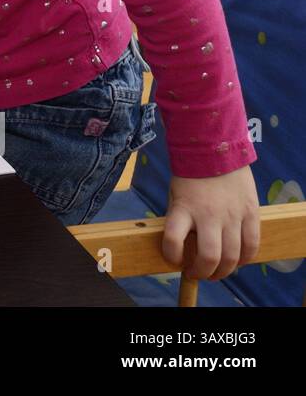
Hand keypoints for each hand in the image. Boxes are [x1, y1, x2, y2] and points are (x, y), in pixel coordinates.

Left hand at [163, 165, 259, 279]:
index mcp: (183, 208)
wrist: (216, 150)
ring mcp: (232, 215)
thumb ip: (180, 219)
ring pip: (232, 256)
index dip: (171, 255)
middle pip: (209, 256)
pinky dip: (245, 259)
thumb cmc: (191, 176)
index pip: (172, 240)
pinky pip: (252, 245)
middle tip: (197, 273)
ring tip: (216, 272)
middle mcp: (208, 214)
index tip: (173, 259)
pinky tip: (237, 261)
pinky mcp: (250, 213)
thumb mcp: (176, 195)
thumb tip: (182, 246)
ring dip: (223, 271)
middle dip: (202, 272)